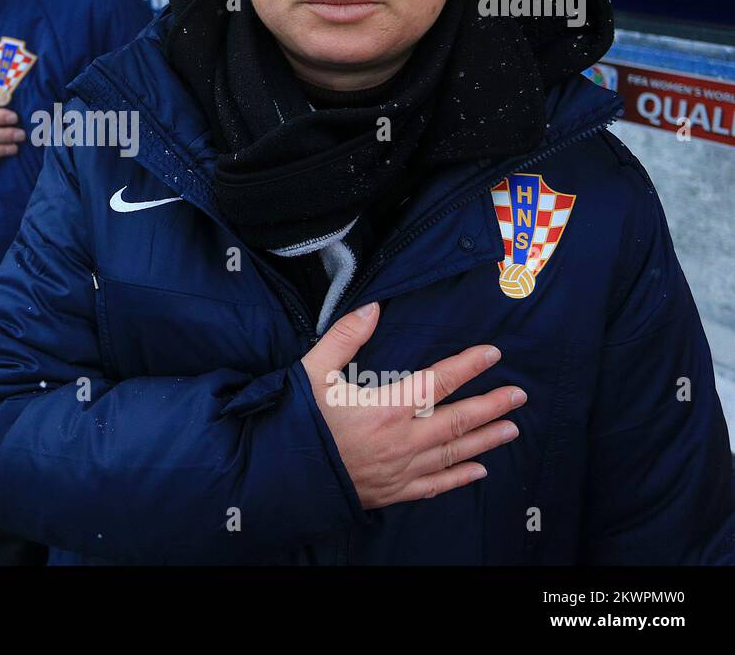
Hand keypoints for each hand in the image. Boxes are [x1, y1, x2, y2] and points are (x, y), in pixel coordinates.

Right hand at [301, 302, 526, 509]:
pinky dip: (460, 478)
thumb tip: (372, 308)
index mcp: (387, 408)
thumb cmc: (297, 423)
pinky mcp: (394, 491)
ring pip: (454, 453)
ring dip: (486, 440)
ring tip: (512, 429)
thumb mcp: (314, 372)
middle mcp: (403, 440)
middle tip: (519, 395)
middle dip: (491, 405)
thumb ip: (344, 338)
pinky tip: (480, 472)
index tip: (492, 354)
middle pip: (458, 420)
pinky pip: (436, 485)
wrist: (281, 477)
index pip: (439, 382)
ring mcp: (401, 469)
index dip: (467, 366)